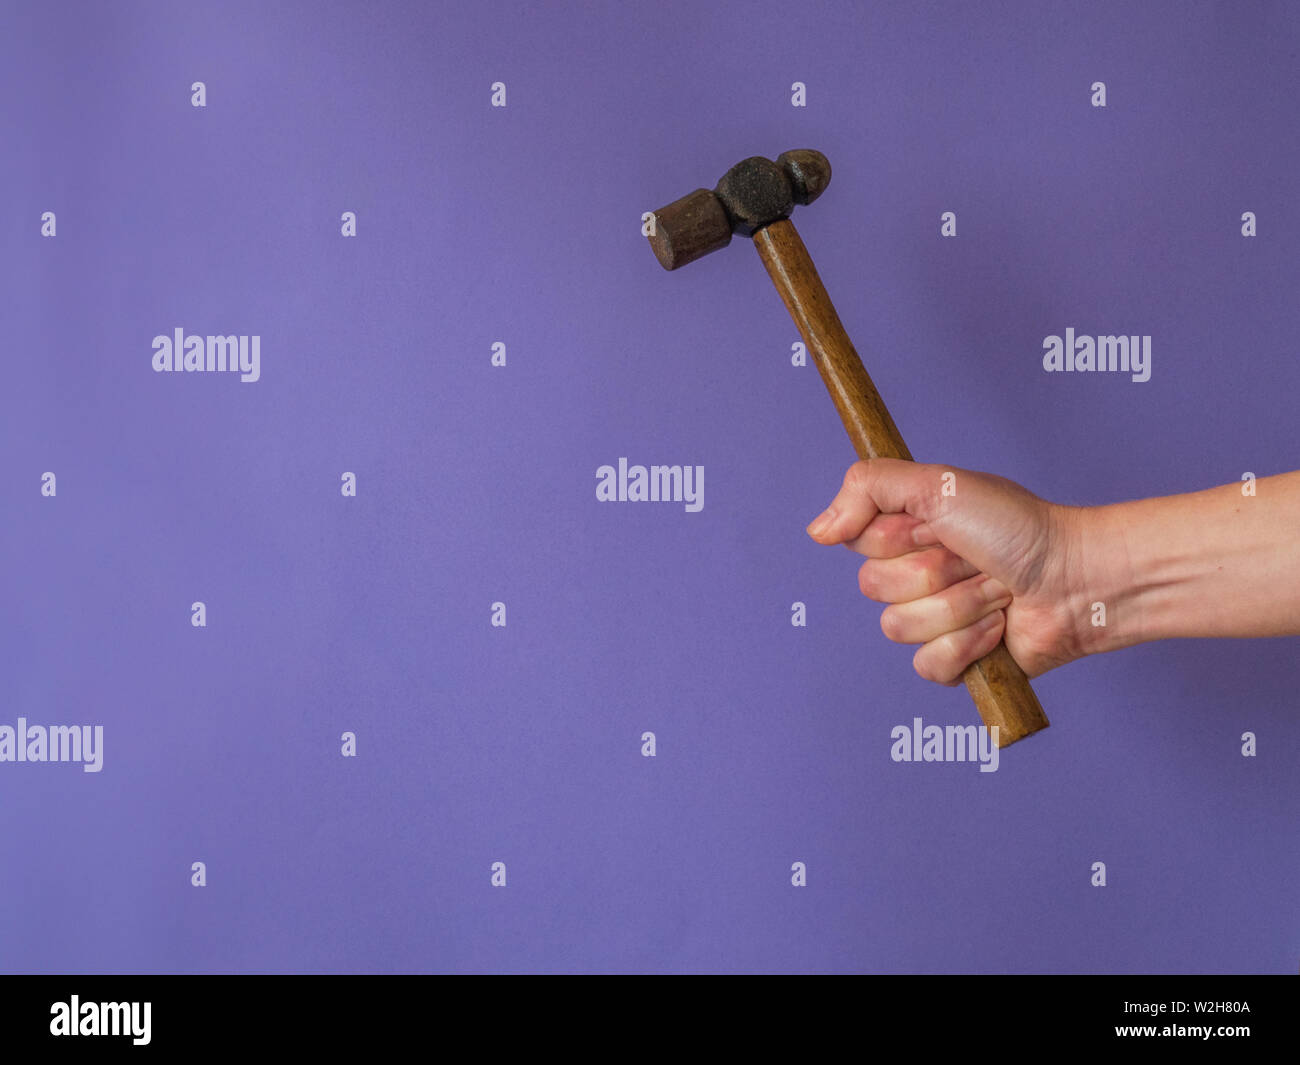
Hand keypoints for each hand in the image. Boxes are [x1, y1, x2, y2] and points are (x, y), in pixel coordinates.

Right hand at [806, 459, 1087, 683]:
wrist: (1076, 579)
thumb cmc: (1016, 526)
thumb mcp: (936, 484)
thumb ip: (866, 487)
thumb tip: (816, 531)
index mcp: (906, 533)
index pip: (858, 544)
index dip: (896, 539)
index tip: (937, 525)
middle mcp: (915, 575)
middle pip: (874, 589)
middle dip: (932, 573)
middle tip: (974, 558)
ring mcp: (933, 619)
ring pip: (899, 628)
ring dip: (956, 606)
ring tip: (995, 591)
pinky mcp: (955, 660)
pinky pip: (925, 667)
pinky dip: (966, 646)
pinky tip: (997, 629)